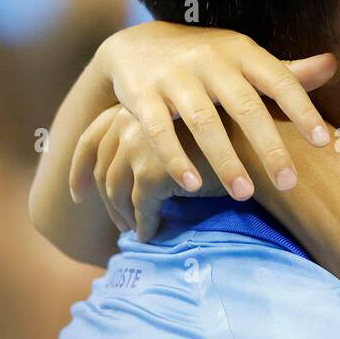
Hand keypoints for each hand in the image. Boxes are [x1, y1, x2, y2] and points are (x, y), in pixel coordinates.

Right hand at [75, 21, 336, 202]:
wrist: (138, 44)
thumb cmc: (207, 60)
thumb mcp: (245, 58)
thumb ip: (286, 71)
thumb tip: (333, 65)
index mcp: (242, 52)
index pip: (280, 80)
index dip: (302, 109)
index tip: (324, 141)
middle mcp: (210, 61)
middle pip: (245, 105)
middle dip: (268, 146)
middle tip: (288, 182)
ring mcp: (174, 77)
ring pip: (203, 121)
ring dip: (224, 160)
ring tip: (245, 195)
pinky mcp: (141, 95)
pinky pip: (159, 130)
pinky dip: (176, 159)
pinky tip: (192, 186)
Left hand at [82, 105, 227, 238]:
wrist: (262, 136)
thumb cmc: (239, 128)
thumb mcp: (192, 122)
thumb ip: (166, 134)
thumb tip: (148, 162)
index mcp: (139, 103)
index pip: (94, 136)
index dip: (80, 166)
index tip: (77, 194)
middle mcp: (131, 120)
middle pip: (102, 166)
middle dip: (103, 199)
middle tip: (116, 223)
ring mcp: (139, 145)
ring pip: (116, 190)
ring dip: (123, 216)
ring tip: (135, 231)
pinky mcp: (152, 172)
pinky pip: (140, 207)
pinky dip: (144, 225)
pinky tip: (152, 235)